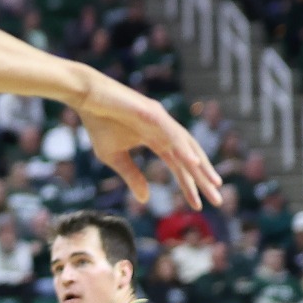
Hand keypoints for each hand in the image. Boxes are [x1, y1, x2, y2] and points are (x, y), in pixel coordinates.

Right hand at [70, 68, 222, 207]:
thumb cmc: (98, 122)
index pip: (178, 165)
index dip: (188, 185)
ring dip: (201, 165)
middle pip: (188, 157)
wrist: (85, 97)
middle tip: (217, 200)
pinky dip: (184, 148)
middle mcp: (163, 130)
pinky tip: (193, 162)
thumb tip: (146, 200)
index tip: (198, 205)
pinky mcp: (153, 113)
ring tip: (213, 183)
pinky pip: (172, 133)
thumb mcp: (114, 157)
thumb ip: (132, 176)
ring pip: (186, 145)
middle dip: (203, 179)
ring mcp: (161, 120)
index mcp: (156, 139)